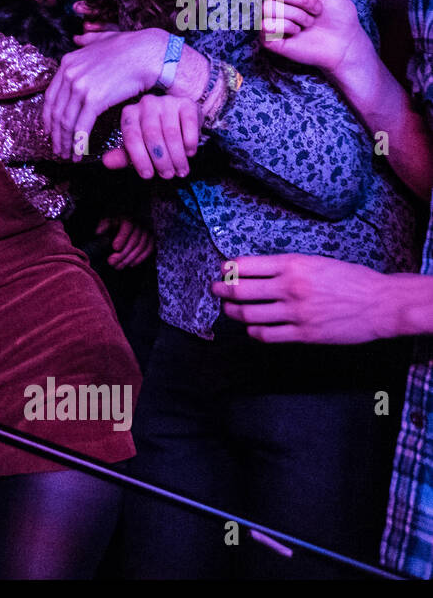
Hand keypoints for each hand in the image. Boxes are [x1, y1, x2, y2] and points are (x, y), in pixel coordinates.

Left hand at [43, 28, 168, 157]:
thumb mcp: (102, 38)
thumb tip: (77, 39)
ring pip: (67, 123)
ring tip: (68, 155)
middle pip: (56, 113)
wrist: (149, 52)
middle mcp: (70, 75)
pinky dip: (78, 143)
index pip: (50, 98)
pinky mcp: (94, 99)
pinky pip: (81, 126)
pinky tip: (79, 153)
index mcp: (68, 63)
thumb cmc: (131, 47)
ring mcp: (80, 87)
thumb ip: (87, 41)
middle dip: (56, 135)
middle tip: (58, 149)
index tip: (50, 132)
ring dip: (66, 143)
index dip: (48, 119)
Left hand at [96, 216, 153, 267]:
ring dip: (129, 259)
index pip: (128, 226)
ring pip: (141, 247)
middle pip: (134, 240)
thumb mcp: (106, 224)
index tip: (115, 248)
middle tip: (111, 262)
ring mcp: (146, 232)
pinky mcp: (150, 240)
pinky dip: (140, 259)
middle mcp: (138, 224)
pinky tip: (130, 264)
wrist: (122, 229)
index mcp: (126, 218)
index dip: (122, 237)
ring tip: (118, 266)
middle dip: (122, 253)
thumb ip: (103, 227)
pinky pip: (148, 250)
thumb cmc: (113, 227)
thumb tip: (99, 232)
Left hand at [115, 93, 198, 178]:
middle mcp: (146, 104)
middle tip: (167, 175)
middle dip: (160, 159)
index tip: (147, 175)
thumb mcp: (137, 146)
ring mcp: (167, 101)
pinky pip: (189, 124)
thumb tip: (107, 162)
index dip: (139, 158)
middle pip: (152, 135)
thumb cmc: (154, 136)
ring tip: (180, 170)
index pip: (131, 137)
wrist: (179, 120)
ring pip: (171, 132)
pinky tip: (189, 153)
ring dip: (177, 155)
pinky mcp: (187, 103)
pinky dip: (190, 142)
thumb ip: (123, 155)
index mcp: (130, 113)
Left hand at [211, 254, 399, 343]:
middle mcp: (290, 287)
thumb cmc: (351, 279)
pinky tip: (253, 327)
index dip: (227, 269)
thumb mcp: (316, 262)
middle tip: (215, 289)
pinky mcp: (303, 334)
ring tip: (230, 309)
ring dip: (233, 312)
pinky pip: (266, 335)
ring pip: (248, 315)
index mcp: (293, 265)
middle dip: (221, 290)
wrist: (382, 303)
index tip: (222, 270)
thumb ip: (286, 267)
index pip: (245, 265)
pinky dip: (254, 331)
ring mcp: (296, 313)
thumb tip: (254, 272)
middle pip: (239, 290)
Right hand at [261, 0, 371, 77]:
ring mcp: (269, 20)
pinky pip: (267, 25)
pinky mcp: (267, 38)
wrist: (345, 40)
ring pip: (269, 7)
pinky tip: (297, 33)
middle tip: (315, 10)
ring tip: (307, 23)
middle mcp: (274, 1)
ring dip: (297, 15)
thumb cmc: (337, 12)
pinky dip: (288, 27)